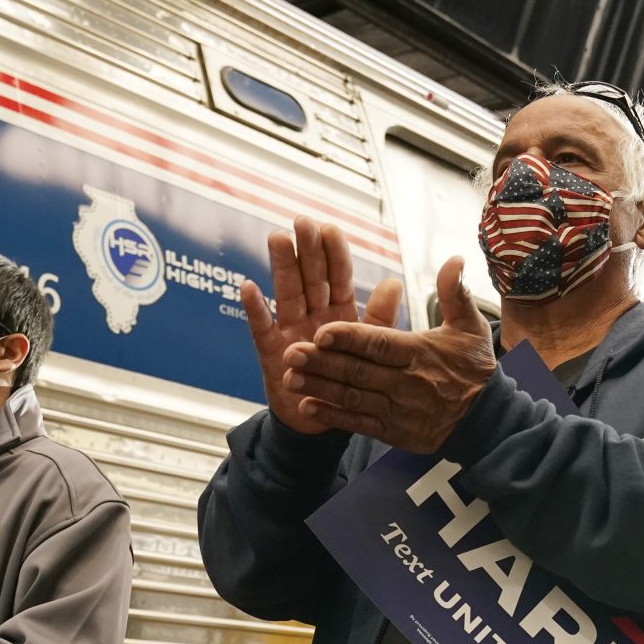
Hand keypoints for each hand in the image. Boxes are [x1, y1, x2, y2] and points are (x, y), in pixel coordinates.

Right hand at [242, 217, 402, 434]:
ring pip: (287, 294)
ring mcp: (291, 332)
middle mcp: (314, 317)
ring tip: (278, 238)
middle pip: (310, 278)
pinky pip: (262, 328)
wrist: (324, 421)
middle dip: (307, 250)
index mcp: (340, 314)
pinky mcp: (273, 353)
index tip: (330, 228)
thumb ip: (380, 318)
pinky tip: (249, 287)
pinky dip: (255, 309)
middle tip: (302, 221)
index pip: (338, 277)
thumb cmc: (346, 381)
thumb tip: (395, 283)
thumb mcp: (370, 350)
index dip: (334, 254)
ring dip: (282, 266)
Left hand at [282, 257, 496, 453]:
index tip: (323, 331)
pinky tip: (308, 407)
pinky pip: (360, 425)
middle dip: (323, 363)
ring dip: (320, 388)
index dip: (350, 339)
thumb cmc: (475, 368)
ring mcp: (399, 412)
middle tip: (292, 353)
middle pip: (359, 372)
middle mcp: (407, 384)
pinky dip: (333, 417)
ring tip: (290, 378)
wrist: (487, 419)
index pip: (380, 345)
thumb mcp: (471, 327)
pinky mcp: (395, 433)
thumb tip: (454, 259)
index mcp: (420, 354)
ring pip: (353, 398)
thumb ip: (455, 293)